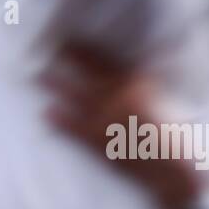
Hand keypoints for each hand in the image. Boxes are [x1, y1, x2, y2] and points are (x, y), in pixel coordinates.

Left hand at [40, 42, 200, 208]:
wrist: (170, 169)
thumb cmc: (169, 135)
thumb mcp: (162, 102)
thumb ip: (145, 85)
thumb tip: (139, 70)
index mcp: (139, 85)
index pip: (109, 61)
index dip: (87, 50)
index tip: (69, 39)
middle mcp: (122, 97)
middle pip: (90, 74)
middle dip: (70, 61)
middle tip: (50, 48)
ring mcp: (109, 119)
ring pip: (78, 96)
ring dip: (57, 86)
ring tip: (38, 76)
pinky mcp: (100, 141)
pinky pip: (75, 128)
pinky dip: (60, 120)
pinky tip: (46, 112)